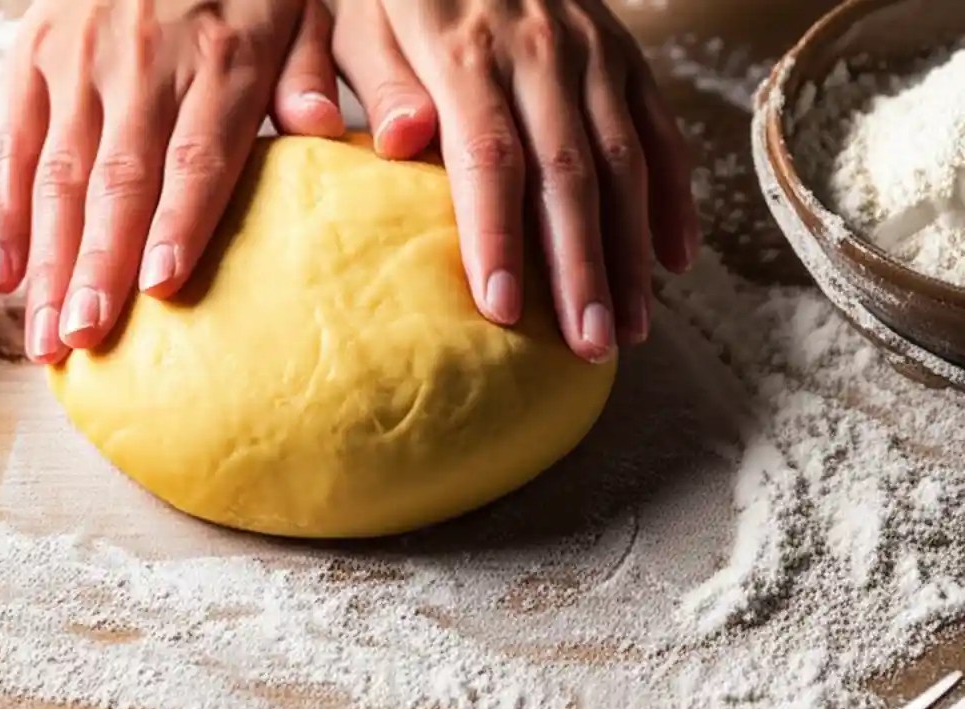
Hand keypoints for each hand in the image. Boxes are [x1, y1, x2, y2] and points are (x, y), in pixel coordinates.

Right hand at [0, 0, 342, 362]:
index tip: (158, 288)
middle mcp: (144, 62)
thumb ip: (309, 70)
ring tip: (46, 339)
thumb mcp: (298, 12)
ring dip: (48, 262)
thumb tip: (319, 125)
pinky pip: (11, 143)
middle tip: (84, 342)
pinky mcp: (32, 54)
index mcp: (222, 58)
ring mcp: (79, 58)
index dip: (177, 222)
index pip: (197, 155)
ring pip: (59, 174)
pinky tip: (4, 275)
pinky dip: (2, 212)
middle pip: (118, 179)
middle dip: (96, 267)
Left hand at [332, 0, 699, 362]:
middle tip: (587, 346)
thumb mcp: (364, 19)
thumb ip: (378, 81)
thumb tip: (399, 146)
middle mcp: (540, 53)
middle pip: (568, 174)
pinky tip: (673, 261)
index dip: (499, 236)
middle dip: (580, 269)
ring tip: (629, 328)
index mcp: (465, 52)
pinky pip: (659, 131)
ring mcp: (592, 52)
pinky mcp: (624, 54)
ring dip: (630, 252)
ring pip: (623, 162)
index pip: (489, 157)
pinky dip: (672, 198)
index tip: (502, 310)